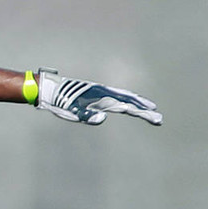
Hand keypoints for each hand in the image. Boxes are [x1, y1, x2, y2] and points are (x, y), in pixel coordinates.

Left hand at [34, 69, 162, 126]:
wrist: (48, 89)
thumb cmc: (58, 102)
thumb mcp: (71, 112)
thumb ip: (87, 116)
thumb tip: (103, 118)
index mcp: (102, 98)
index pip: (128, 107)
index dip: (142, 113)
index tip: (156, 117)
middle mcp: (104, 93)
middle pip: (130, 101)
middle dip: (145, 110)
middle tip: (159, 119)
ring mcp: (100, 92)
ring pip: (124, 97)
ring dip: (138, 103)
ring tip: (151, 109)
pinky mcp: (95, 93)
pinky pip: (114, 96)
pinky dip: (126, 99)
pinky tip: (129, 103)